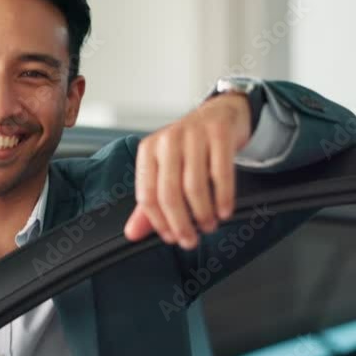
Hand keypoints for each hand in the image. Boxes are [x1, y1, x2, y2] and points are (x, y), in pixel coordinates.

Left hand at [124, 93, 251, 247]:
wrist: (219, 113)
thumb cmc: (189, 148)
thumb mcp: (165, 171)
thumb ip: (149, 204)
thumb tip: (132, 234)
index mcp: (148, 150)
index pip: (146, 195)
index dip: (158, 222)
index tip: (171, 238)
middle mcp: (167, 141)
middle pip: (169, 193)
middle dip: (181, 223)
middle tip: (190, 241)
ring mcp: (194, 135)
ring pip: (194, 185)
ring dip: (203, 213)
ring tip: (209, 226)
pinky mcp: (219, 133)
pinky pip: (221, 173)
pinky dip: (223, 198)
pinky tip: (224, 212)